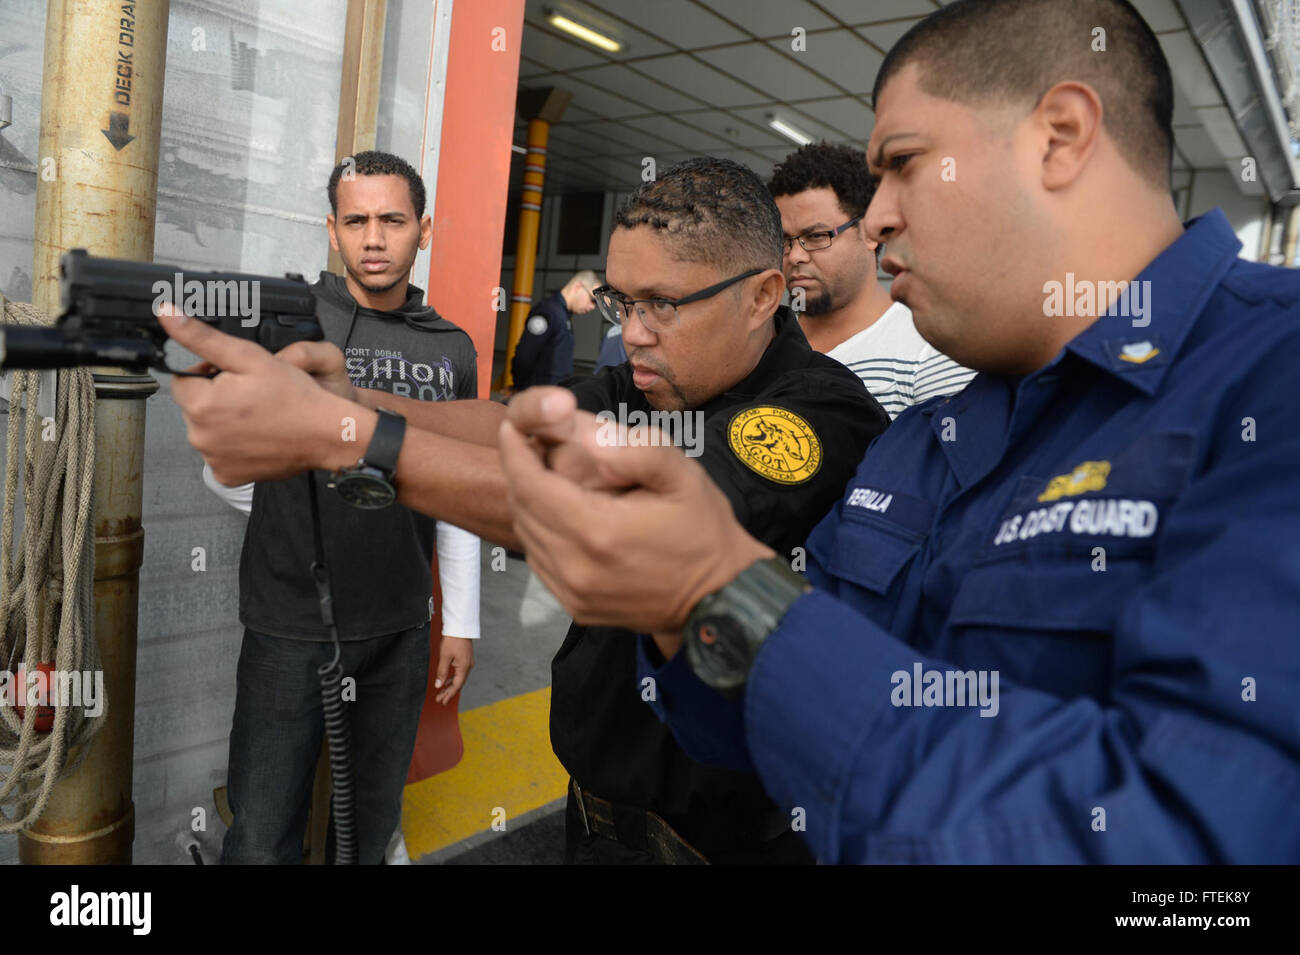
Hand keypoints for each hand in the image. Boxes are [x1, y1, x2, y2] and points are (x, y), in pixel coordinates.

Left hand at [160, 307, 366, 483]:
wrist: (326, 435)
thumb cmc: (295, 397)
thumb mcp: (249, 356)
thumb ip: (203, 337)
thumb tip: (166, 314)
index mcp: (200, 404)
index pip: (184, 379)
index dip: (209, 372)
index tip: (237, 375)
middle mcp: (200, 436)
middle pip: (194, 406)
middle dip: (215, 397)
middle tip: (251, 393)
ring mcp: (213, 459)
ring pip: (207, 430)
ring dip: (223, 420)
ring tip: (257, 414)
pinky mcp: (228, 475)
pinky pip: (220, 454)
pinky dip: (233, 445)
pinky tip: (256, 436)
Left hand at [435, 636, 473, 704]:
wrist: (460, 626)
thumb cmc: (452, 640)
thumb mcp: (444, 656)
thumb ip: (441, 672)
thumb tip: (438, 685)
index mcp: (464, 667)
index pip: (456, 685)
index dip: (449, 694)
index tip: (441, 701)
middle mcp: (468, 666)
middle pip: (458, 683)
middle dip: (449, 692)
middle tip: (440, 700)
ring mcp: (468, 662)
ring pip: (459, 678)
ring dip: (450, 686)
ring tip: (442, 692)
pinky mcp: (466, 659)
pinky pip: (460, 672)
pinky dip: (453, 678)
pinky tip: (448, 681)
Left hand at [499, 388, 772, 636]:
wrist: (722, 597)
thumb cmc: (704, 531)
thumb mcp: (684, 476)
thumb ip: (636, 450)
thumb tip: (587, 436)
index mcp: (598, 530)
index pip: (529, 483)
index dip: (514, 450)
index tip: (513, 425)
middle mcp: (575, 567)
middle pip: (521, 508)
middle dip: (519, 471)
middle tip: (529, 443)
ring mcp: (573, 593)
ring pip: (526, 536)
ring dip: (527, 501)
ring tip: (544, 474)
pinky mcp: (576, 607)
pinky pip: (539, 561)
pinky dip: (539, 532)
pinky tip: (560, 513)